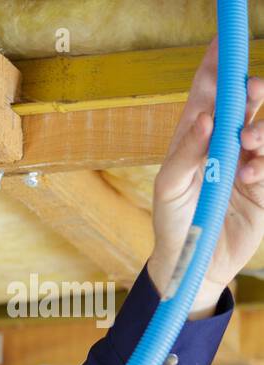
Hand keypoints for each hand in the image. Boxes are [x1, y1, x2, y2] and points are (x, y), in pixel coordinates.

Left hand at [148, 35, 263, 317]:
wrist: (192, 262)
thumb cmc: (174, 221)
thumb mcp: (169, 188)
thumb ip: (185, 154)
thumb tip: (205, 118)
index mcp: (196, 137)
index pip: (208, 94)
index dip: (217, 66)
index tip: (223, 43)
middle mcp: (225, 144)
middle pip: (246, 104)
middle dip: (252, 91)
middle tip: (252, 91)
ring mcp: (248, 163)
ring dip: (262, 128)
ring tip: (249, 143)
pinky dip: (263, 166)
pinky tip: (249, 176)